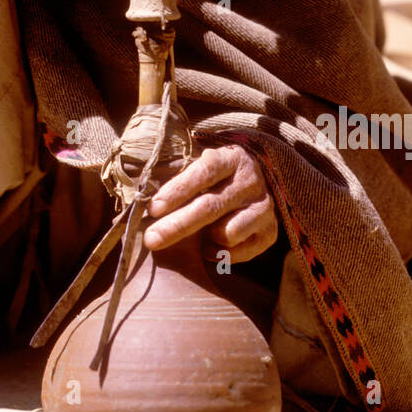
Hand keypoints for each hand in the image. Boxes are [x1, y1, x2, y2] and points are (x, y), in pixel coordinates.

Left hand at [142, 143, 277, 263]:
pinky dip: (219, 253)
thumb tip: (140, 202)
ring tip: (198, 234)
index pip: (204, 171)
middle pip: (210, 206)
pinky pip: (240, 252)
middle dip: (177, 225)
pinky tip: (210, 246)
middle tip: (151, 239)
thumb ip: (177, 180)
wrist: (262, 179)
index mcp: (230, 158)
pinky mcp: (270, 232)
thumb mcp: (201, 166)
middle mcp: (250, 181)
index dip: (178, 190)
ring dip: (205, 237)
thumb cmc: (217, 176)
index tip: (153, 208)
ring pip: (228, 232)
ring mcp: (263, 206)